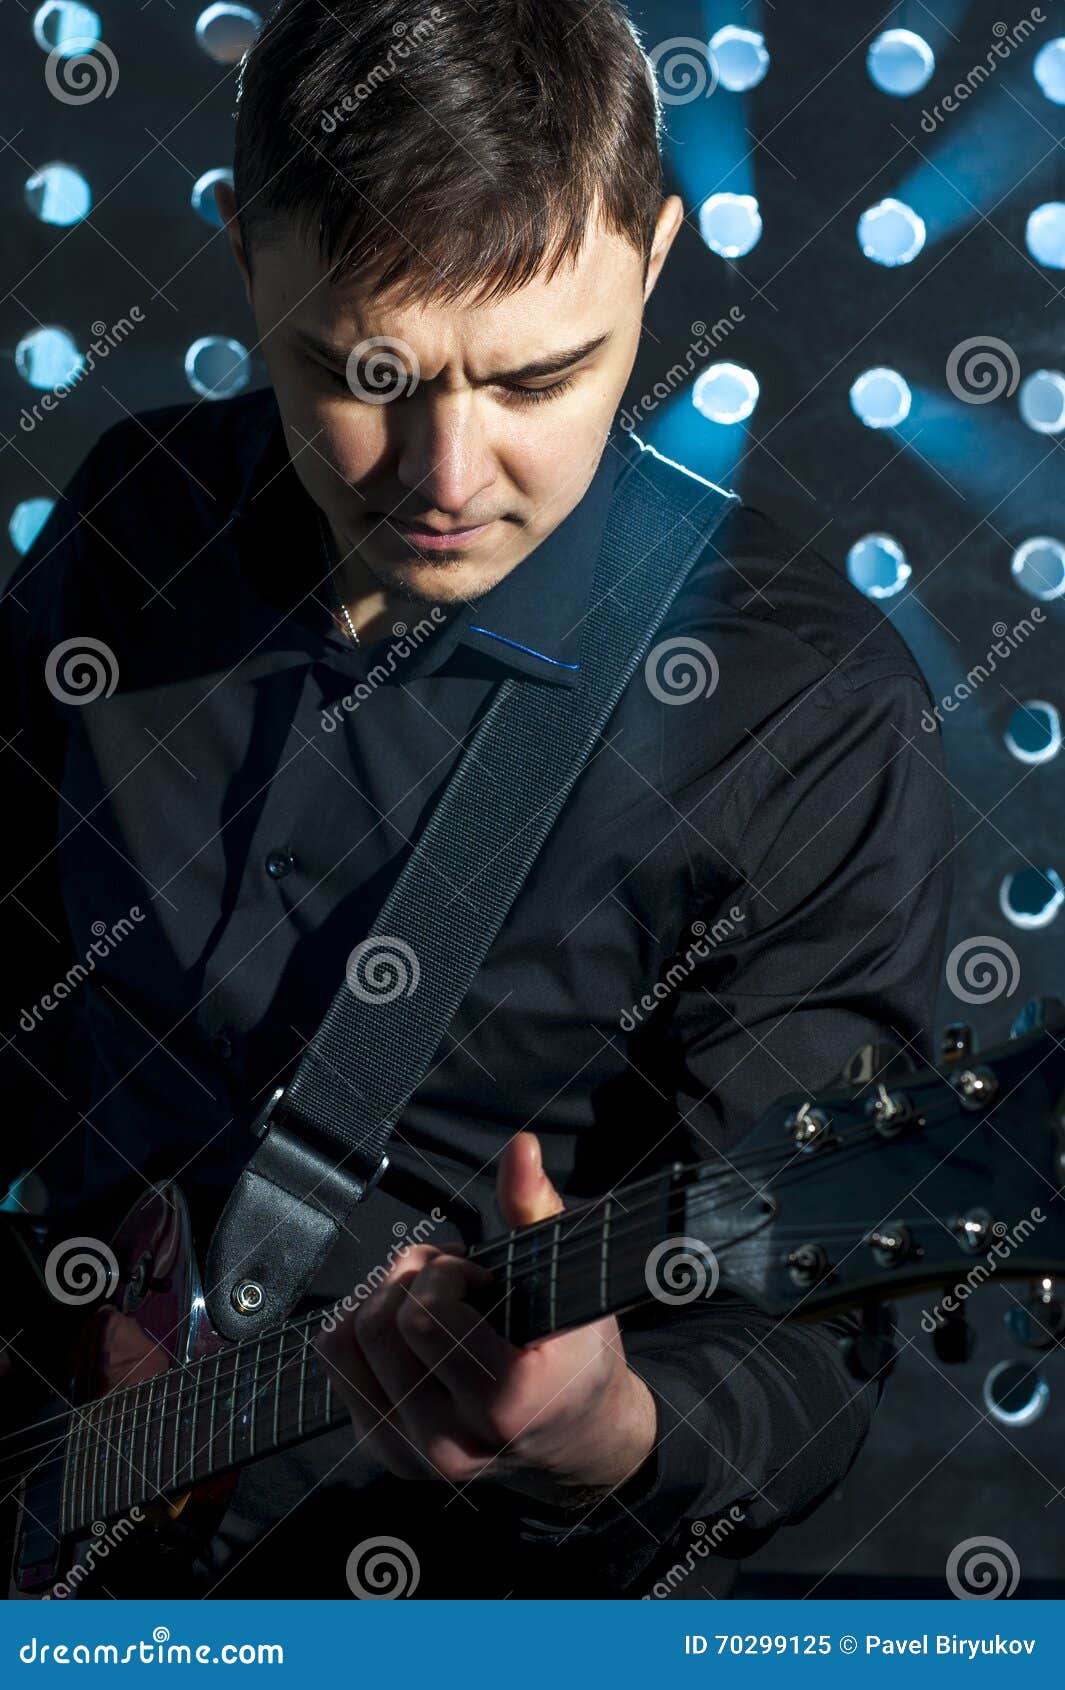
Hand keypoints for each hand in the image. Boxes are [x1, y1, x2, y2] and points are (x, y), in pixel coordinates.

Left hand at [314, 1131, 657, 1508]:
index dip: (446, 1274)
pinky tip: (411, 1328)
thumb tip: (518, 1148)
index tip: (481, 1278)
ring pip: (345, 1341)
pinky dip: (363, 1325)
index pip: (423, 1319)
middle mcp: (453, 1442)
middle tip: (453, 1277)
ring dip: (384, 1298)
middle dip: (412, 1277)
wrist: (577, 1439)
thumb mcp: (568, 1278)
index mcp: (507, 1404)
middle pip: (378, 1325)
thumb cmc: (577, 1354)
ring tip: (431, 1298)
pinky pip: (335, 1363)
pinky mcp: (385, 1451)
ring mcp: (413, 1454)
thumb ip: (536, 1210)